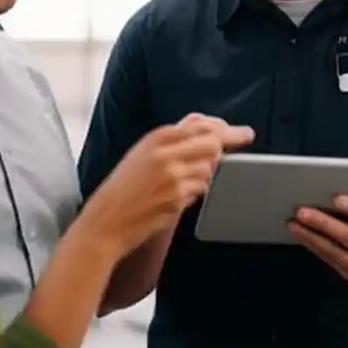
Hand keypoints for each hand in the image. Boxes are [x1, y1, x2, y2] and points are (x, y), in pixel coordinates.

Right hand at [79, 114, 253, 255]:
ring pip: (209, 170)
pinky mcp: (176, 199)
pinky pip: (199, 192)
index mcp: (157, 137)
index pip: (203, 126)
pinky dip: (194, 194)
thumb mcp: (143, 153)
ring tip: (186, 184)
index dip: (227, 129)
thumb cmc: (122, 189)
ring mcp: (173, 176)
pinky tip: (176, 198)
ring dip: (206, 177)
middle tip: (239, 152)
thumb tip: (204, 126)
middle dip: (229, 149)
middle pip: (214, 145)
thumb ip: (173, 139)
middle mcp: (166, 152)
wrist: (105, 221)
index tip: (242, 134)